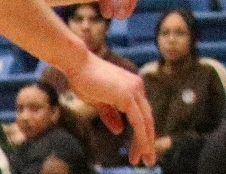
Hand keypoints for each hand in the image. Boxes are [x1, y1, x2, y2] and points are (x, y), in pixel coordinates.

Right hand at [64, 51, 157, 165]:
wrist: (77, 64)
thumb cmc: (84, 79)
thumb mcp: (99, 101)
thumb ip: (111, 114)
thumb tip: (119, 130)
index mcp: (132, 87)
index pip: (141, 113)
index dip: (141, 132)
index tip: (139, 150)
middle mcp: (137, 87)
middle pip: (147, 119)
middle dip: (148, 141)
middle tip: (148, 160)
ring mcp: (134, 90)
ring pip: (146, 122)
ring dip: (146, 143)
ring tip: (145, 160)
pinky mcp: (128, 95)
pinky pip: (139, 121)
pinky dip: (141, 136)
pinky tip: (141, 149)